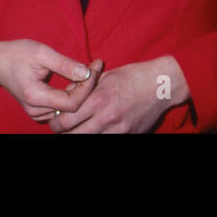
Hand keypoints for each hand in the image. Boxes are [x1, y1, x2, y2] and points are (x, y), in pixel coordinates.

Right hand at [0, 34, 101, 120]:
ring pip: (67, 109)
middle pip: (72, 108)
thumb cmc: (16, 53)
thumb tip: (88, 73)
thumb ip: (65, 65)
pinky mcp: (37, 109)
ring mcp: (36, 112)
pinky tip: (75, 79)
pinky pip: (60, 107)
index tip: (96, 67)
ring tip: (87, 72)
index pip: (73, 103)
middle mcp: (36, 110)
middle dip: (87, 88)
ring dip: (80, 91)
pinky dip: (71, 94)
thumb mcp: (41, 53)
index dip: (88, 87)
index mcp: (36, 97)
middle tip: (96, 67)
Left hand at [49, 56, 187, 133]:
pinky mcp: (128, 136)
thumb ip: (84, 87)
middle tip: (62, 126)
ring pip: (88, 141)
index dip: (55, 120)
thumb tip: (66, 94)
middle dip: (63, 132)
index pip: (65, 120)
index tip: (55, 116)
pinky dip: (96, 137)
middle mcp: (106, 118)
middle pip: (72, 136)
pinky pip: (106, 141)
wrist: (161, 86)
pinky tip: (95, 129)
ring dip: (79, 135)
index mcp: (98, 100)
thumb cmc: (132, 76)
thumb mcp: (105, 75)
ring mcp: (118, 130)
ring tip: (78, 128)